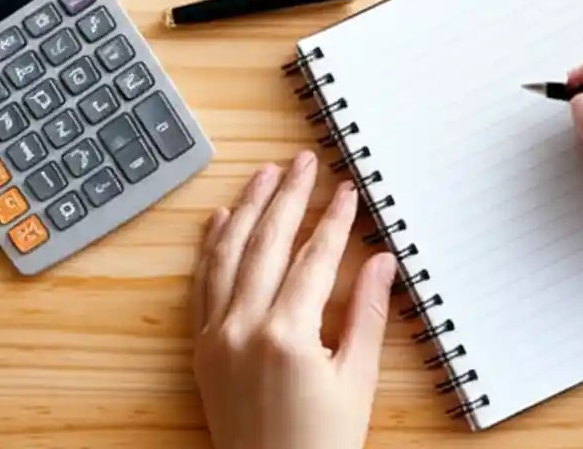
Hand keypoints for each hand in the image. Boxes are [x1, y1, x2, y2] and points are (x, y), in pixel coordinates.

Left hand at [190, 151, 397, 448]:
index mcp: (288, 335)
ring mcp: (216, 338)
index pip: (314, 258)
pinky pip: (201, 285)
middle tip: (304, 162)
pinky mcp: (202, 350)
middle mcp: (243, 329)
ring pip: (228, 254)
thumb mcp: (357, 381)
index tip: (346, 190)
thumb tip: (380, 261)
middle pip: (268, 243)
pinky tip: (221, 220)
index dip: (334, 220)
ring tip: (264, 174)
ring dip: (247, 209)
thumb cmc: (321, 444)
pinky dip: (211, 248)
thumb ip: (367, 314)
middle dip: (288, 196)